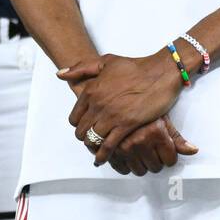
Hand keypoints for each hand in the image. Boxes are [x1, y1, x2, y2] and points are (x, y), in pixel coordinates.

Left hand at [58, 51, 194, 165]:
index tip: (85, 127)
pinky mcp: (126, 125)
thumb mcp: (106, 61)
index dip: (78, 124)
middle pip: (81, 130)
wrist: (160, 72)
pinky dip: (104, 154)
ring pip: (92, 139)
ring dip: (93, 147)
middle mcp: (98, 104)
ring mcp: (111, 115)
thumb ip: (81, 68)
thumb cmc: (136, 66)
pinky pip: (108, 145)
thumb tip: (60, 74)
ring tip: (97, 150)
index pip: (74, 116)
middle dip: (85, 137)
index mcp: (91, 90)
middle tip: (91, 140)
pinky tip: (103, 159)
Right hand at [107, 116, 198, 175]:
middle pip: (156, 168)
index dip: (168, 155)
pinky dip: (127, 164)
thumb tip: (193, 150)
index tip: (163, 147)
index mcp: (155, 132)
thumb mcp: (162, 120)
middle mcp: (140, 141)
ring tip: (140, 149)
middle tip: (151, 147)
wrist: (116, 104)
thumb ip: (177, 138)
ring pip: (140, 171)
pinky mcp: (112, 152)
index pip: (170, 160)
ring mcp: (124, 148)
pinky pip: (124, 170)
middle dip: (155, 160)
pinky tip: (129, 153)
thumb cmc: (142, 110)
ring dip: (142, 164)